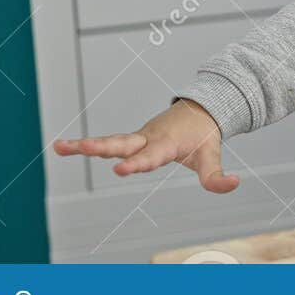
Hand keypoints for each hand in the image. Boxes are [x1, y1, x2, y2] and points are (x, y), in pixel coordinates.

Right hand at [53, 99, 238, 192]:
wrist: (199, 111)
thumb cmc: (203, 136)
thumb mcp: (212, 157)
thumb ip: (217, 176)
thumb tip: (234, 183)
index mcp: (167, 143)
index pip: (151, 155)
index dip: (138, 162)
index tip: (121, 169)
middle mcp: (148, 138)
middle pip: (124, 143)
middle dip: (104, 147)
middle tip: (84, 148)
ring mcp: (138, 137)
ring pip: (111, 140)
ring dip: (85, 144)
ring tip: (59, 147)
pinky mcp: (131, 139)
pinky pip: (107, 142)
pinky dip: (85, 144)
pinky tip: (62, 148)